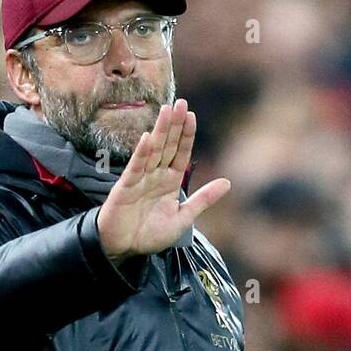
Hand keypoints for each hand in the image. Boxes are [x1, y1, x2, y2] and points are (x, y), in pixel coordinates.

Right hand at [97, 98, 230, 259]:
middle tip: (181, 102)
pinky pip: (134, 168)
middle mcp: (155, 176)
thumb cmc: (150, 234)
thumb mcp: (183, 218)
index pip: (181, 153)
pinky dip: (140, 154)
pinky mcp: (125, 187)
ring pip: (152, 151)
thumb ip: (203, 199)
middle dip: (174, 125)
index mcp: (170, 181)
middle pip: (167, 146)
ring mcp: (140, 179)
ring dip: (159, 131)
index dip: (187, 135)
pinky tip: (147, 138)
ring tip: (166, 110)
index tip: (192, 116)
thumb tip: (228, 182)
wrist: (123, 248)